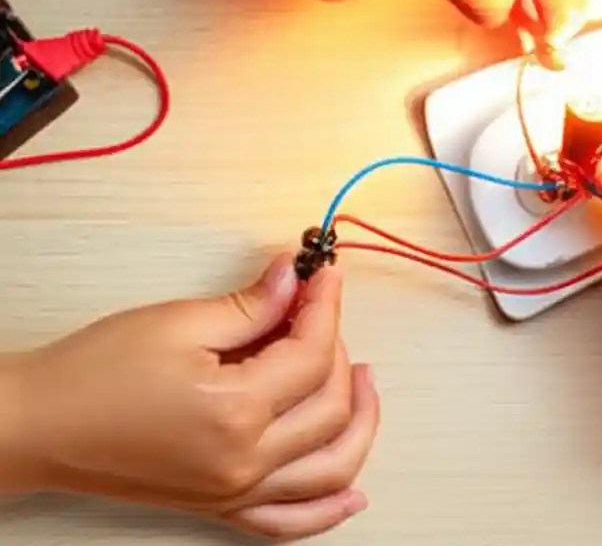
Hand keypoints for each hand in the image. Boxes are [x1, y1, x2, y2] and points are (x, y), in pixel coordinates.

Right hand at [0, 255, 379, 540]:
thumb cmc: (92, 375)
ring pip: (331, 467)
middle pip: (330, 405)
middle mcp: (243, 461)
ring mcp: (234, 490)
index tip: (324, 278)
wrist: (38, 425)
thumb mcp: (178, 323)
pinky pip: (290, 521)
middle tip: (320, 312)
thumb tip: (296, 279)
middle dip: (338, 350)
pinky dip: (329, 508)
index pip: (311, 354)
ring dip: (359, 423)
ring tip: (364, 381)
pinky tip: (355, 491)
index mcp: (235, 412)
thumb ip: (252, 306)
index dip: (325, 308)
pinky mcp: (219, 505)